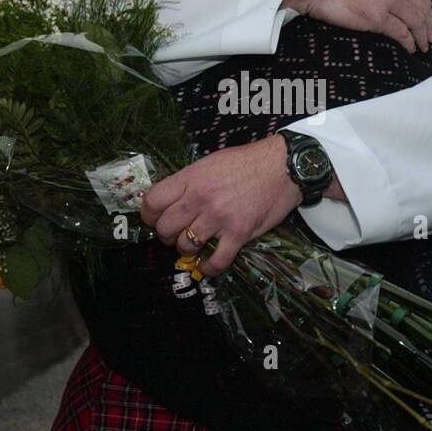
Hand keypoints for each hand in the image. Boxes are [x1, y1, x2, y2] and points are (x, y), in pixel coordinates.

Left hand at [141, 136, 302, 278]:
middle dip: (166, 234)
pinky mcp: (238, 233)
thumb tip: (171, 199)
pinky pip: (216, 260)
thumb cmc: (247, 162)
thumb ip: (189, 181)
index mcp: (191, 178)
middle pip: (165, 227)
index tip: (154, 219)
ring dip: (186, 249)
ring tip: (194, 243)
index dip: (148, 215)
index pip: (152, 202)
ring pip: (185, 245)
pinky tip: (207, 264)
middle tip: (175, 233)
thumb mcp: (210, 162)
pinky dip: (208, 267)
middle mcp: (200, 199)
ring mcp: (219, 218)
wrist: (283, 165)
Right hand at [286, 0, 431, 53]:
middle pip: (422, 7)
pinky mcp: (378, 19)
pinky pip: (402, 33)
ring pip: (416, 22)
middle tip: (430, 36)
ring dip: (422, 37)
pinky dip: (409, 43)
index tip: (427, 15)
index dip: (426, 5)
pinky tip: (410, 49)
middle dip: (429, 24)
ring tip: (423, 47)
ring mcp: (388, 1)